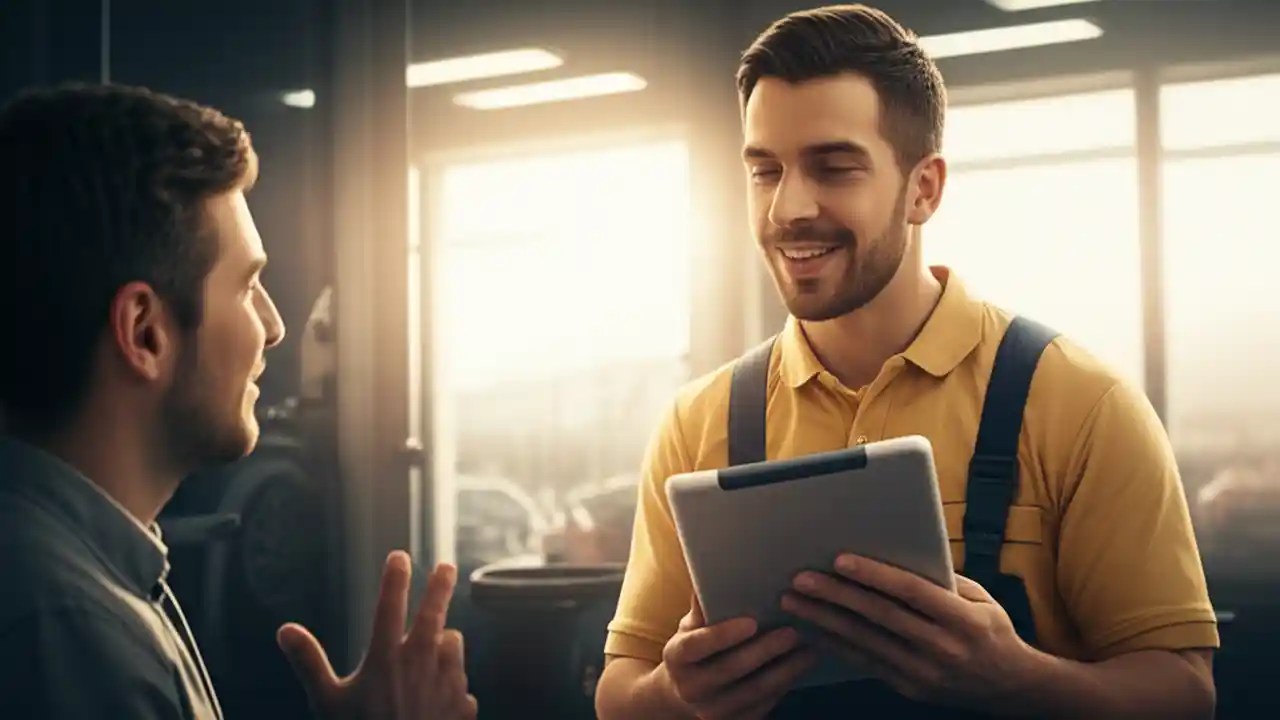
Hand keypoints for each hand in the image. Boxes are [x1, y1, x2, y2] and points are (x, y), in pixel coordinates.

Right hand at [277, 551, 476, 719]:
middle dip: (440, 586)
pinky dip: (452, 684)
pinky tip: (440, 697)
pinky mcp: (463, 706)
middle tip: (446, 567)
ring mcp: (446, 683)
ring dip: (445, 643)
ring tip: (435, 648)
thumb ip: (309, 663)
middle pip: (435, 613)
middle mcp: (420, 664)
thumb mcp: (327, 703)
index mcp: (386, 659)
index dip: (394, 578)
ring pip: (453, 645)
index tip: (399, 555)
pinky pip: (461, 684)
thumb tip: (285, 630)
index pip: (390, 606)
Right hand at [660, 594, 816, 719]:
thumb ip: (704, 605)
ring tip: (808, 650)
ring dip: (783, 672)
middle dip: (764, 652)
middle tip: (792, 633)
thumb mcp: (690, 626)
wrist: (682, 693)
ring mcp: (711, 711)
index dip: (723, 635)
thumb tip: (715, 569)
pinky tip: (800, 670)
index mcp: (676, 657)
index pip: (697, 646)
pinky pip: (762, 707)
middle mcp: (689, 688)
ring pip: (752, 692)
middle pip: (730, 670)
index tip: (752, 621)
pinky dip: (783, 688)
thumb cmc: (693, 648)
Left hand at [781, 554, 1035, 710]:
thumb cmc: (991, 630)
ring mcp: (924, 673)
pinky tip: (813, 630)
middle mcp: (942, 648)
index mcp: (962, 620)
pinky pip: (866, 663)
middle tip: (801, 579)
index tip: (839, 559)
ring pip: (865, 642)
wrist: (1010, 686)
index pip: (910, 592)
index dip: (874, 575)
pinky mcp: (910, 688)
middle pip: (879, 617)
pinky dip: (836, 645)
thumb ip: (942, 578)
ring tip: (794, 603)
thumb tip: (899, 551)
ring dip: (825, 621)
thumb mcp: (981, 598)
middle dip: (836, 596)